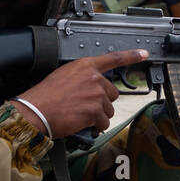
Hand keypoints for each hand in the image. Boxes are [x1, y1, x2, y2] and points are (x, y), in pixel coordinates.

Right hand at [13, 49, 145, 137]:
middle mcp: (94, 78)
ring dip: (98, 116)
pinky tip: (83, 124)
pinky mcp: (95, 111)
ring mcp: (96, 95)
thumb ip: (82, 77)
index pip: (113, 58)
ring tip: (80, 116)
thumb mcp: (63, 75)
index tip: (143, 54)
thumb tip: (92, 87)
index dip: (131, 56)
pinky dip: (96, 127)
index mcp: (85, 66)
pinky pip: (103, 123)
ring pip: (108, 110)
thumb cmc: (44, 96)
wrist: (35, 111)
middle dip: (102, 102)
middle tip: (85, 107)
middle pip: (112, 93)